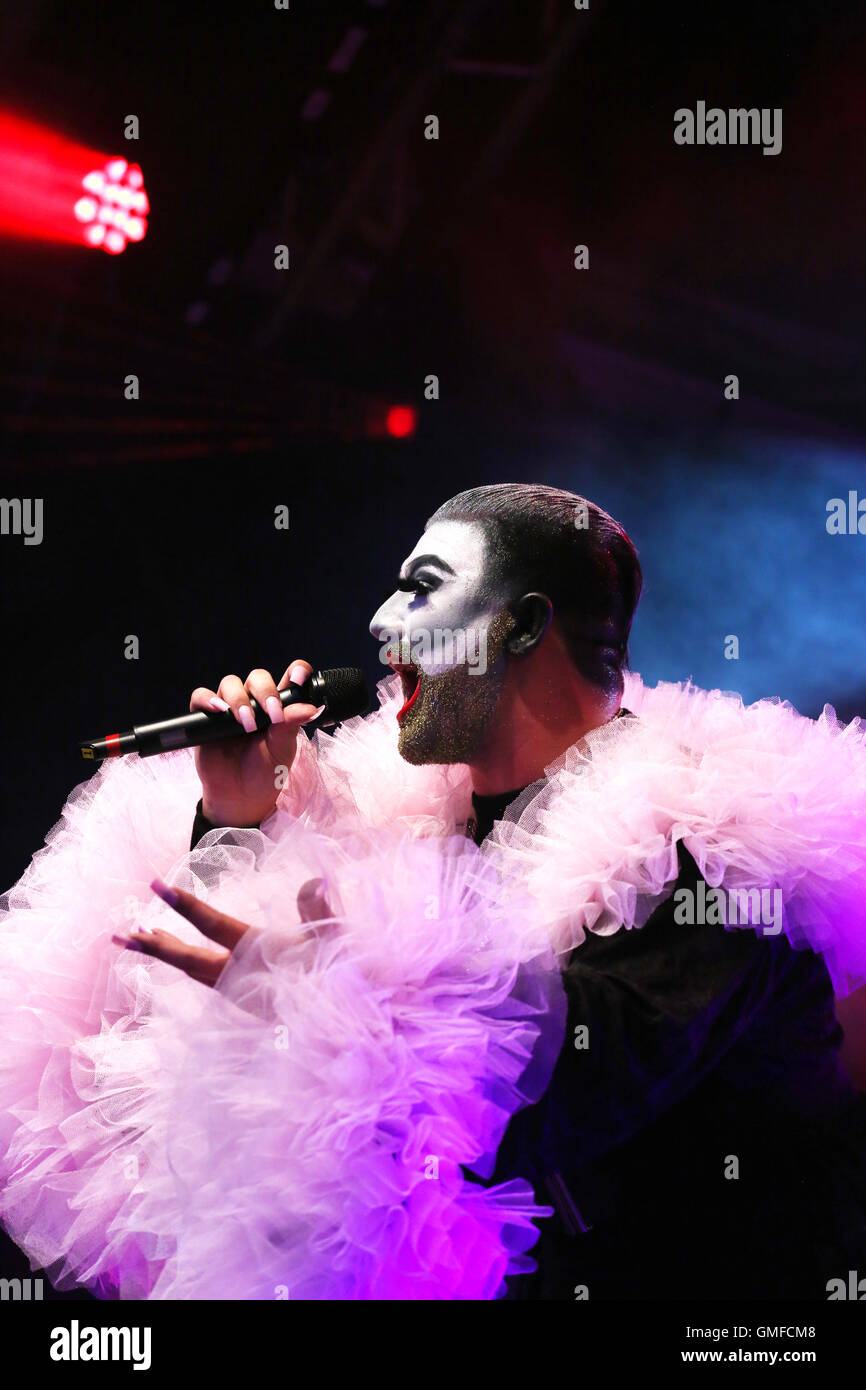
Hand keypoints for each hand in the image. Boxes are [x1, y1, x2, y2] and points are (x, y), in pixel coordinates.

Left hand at [111, 875, 335, 986]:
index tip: (157, 887)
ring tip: (140, 938)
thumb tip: (313, 880)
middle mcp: (240, 974)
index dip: (184, 905)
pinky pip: (206, 978)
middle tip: (123, 934)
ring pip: (194, 971)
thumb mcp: (333, 936)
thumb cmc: (341, 972)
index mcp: (256, 953)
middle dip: (154, 945)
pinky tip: (184, 958)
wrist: (347, 1021)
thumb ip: (317, 908)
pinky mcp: (245, 998)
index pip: (213, 925)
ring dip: (166, 955)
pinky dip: (187, 964)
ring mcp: (240, 990)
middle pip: (188, 958)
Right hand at [189, 659, 321, 827]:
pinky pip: (200, 697)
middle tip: (271, 715)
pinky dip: (207, 699)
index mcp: (278, 707)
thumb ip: (291, 724)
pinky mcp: (206, 719)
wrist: (240, 798)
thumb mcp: (282, 749)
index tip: (298, 677)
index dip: (296, 671)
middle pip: (257, 677)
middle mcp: (254, 702)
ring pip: (230, 683)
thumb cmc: (265, 772)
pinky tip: (218, 710)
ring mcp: (229, 708)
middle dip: (265, 691)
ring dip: (238, 699)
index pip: (288, 679)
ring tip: (246, 725)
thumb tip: (311, 707)